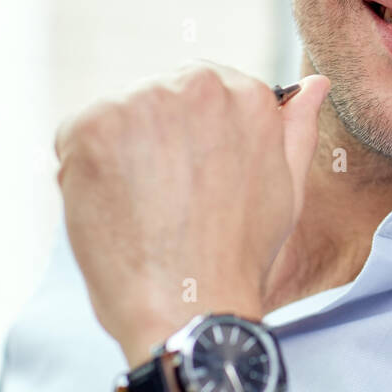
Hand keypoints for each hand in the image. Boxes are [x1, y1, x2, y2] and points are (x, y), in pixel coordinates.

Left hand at [53, 61, 329, 362]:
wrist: (192, 308)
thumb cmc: (240, 256)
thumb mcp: (286, 187)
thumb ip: (296, 128)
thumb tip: (316, 84)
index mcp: (247, 93)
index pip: (198, 89)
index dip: (187, 137)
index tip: (189, 178)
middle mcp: (196, 85)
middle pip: (154, 98)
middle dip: (152, 142)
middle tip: (166, 202)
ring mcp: (141, 102)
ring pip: (114, 117)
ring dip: (116, 156)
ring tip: (141, 211)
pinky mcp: (92, 127)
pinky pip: (75, 138)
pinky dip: (83, 173)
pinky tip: (112, 212)